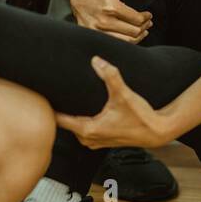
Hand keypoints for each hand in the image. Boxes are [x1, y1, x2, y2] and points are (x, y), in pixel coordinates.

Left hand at [55, 56, 175, 148]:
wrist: (156, 132)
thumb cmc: (140, 116)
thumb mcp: (124, 95)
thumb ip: (110, 76)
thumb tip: (96, 60)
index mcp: (88, 130)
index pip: (58, 120)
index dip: (50, 107)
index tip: (44, 94)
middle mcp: (88, 138)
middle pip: (63, 123)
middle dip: (59, 109)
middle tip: (52, 90)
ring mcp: (94, 141)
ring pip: (73, 128)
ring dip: (70, 115)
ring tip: (64, 98)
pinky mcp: (101, 140)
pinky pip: (82, 130)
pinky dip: (79, 120)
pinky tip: (81, 108)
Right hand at [70, 0, 153, 41]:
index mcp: (111, 6)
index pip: (137, 19)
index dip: (146, 17)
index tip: (148, 15)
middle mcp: (104, 20)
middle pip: (134, 31)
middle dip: (144, 26)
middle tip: (148, 22)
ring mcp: (98, 30)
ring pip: (127, 41)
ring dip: (138, 36)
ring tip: (142, 30)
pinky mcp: (95, 36)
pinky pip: (116, 43)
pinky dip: (127, 41)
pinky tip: (132, 36)